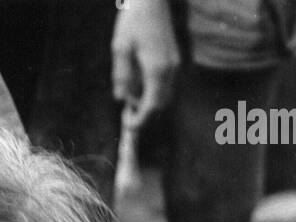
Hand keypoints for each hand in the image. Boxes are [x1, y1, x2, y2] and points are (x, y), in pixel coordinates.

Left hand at [111, 0, 179, 129]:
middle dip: (145, 113)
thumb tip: (120, 99)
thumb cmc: (134, 21)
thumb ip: (121, 76)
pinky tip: (140, 84)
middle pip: (160, 104)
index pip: (151, 106)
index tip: (129, 127)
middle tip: (128, 114)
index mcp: (156, 70)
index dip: (140, 120)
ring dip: (150, 102)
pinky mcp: (174, 58)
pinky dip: (154, 91)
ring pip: (165, 95)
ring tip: (131, 98)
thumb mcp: (120, 48)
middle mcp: (170, 70)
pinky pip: (166, 84)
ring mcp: (174, 64)